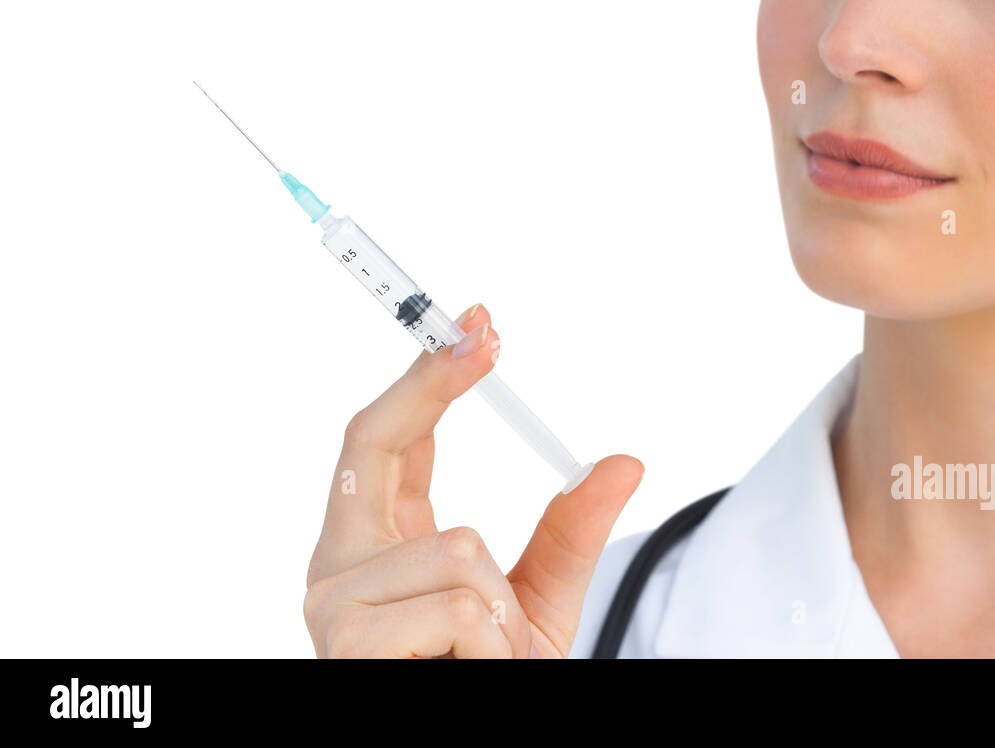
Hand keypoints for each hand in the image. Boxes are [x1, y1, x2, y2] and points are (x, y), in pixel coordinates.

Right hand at [303, 303, 643, 656]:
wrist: (475, 746)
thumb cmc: (488, 681)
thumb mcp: (539, 605)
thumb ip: (573, 534)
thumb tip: (623, 463)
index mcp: (375, 545)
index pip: (385, 439)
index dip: (426, 376)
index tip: (478, 326)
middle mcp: (338, 566)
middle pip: (373, 442)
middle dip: (432, 381)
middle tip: (487, 331)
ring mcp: (334, 606)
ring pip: (460, 546)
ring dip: (502, 605)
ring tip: (486, 655)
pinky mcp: (347, 644)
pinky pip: (462, 603)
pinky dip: (494, 642)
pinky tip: (470, 671)